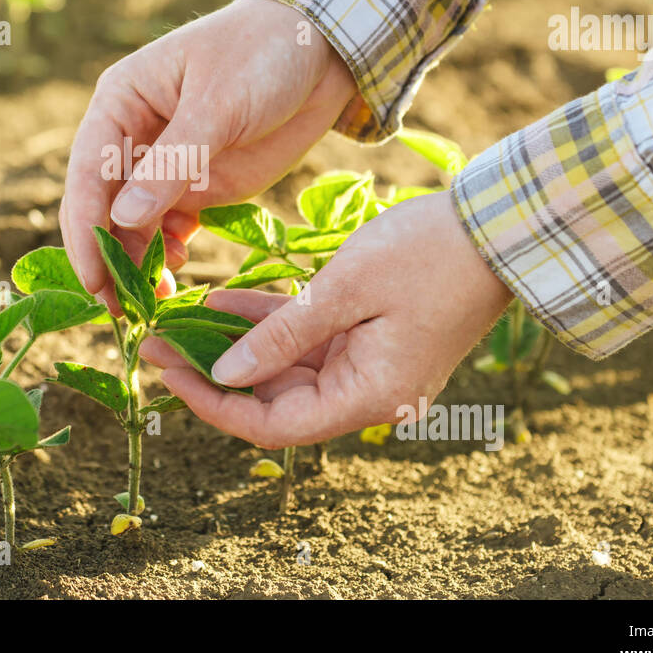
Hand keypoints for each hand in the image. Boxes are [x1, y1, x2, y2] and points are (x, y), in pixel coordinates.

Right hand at [62, 0, 355, 311]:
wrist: (323, 51)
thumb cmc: (262, 54)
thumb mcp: (219, 105)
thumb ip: (173, 163)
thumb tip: (121, 219)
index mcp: (120, 103)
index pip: (87, 173)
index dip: (85, 229)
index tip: (93, 278)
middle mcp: (131, 138)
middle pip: (102, 207)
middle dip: (107, 257)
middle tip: (118, 310)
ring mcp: (162, 167)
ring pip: (132, 227)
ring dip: (136, 264)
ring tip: (152, 303)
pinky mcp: (196, 188)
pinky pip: (167, 231)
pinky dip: (166, 257)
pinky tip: (177, 276)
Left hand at [139, 191, 514, 447]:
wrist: (498, 226)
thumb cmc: (429, 254)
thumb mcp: (345, 289)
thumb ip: (281, 335)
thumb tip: (224, 373)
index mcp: (369, 397)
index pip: (274, 426)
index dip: (215, 407)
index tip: (167, 375)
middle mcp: (367, 392)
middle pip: (274, 400)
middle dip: (213, 373)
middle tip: (154, 343)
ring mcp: (369, 365)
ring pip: (285, 367)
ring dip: (234, 346)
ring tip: (175, 322)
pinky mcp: (369, 336)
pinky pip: (306, 338)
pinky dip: (267, 324)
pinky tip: (219, 303)